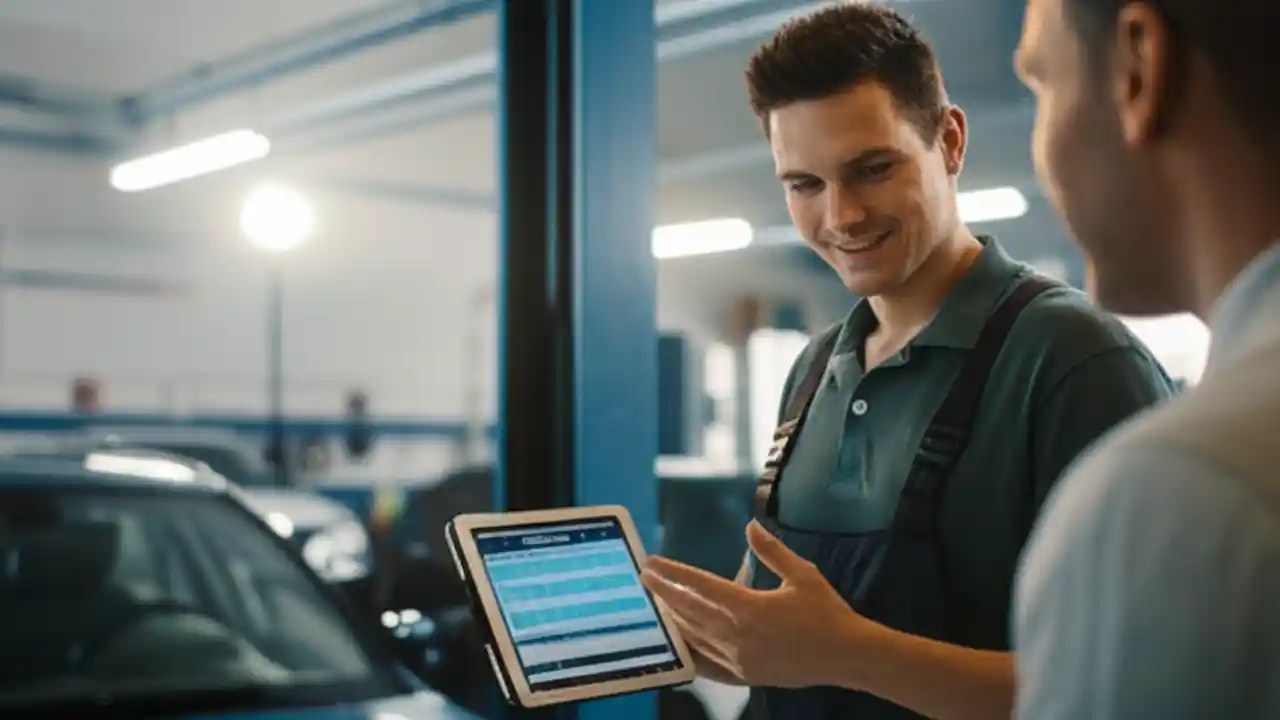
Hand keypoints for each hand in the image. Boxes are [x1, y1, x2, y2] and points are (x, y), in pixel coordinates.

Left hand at [641, 521, 883, 689]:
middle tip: (644, 578)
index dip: (673, 573)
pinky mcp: (745, 676)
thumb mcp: (802, 574)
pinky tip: (680, 644)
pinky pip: (708, 665)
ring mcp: (739, 660)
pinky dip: (691, 652)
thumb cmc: (827, 612)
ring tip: (657, 604)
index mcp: (749, 608)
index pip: (700, 586)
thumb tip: (749, 527)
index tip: (652, 563)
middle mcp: (738, 636)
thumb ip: (771, 551)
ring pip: (694, 638)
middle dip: (664, 593)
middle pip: (689, 611)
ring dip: (673, 620)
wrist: (847, 656)